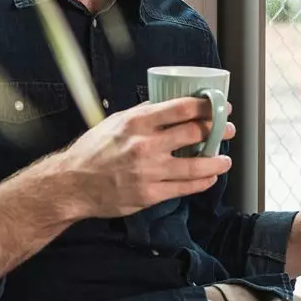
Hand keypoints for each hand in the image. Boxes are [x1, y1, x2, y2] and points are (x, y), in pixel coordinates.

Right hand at [46, 97, 234, 219]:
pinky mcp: (149, 194)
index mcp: (137, 122)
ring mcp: (148, 171)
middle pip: (194, 134)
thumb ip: (143, 115)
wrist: (72, 183)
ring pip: (195, 165)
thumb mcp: (115, 122)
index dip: (207, 106)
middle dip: (217, 130)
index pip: (182, 108)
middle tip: (227, 130)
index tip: (220, 106)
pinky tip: (209, 177)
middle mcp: (145, 145)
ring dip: (217, 161)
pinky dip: (202, 182)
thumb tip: (171, 107)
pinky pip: (184, 188)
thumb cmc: (92, 151)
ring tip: (225, 159)